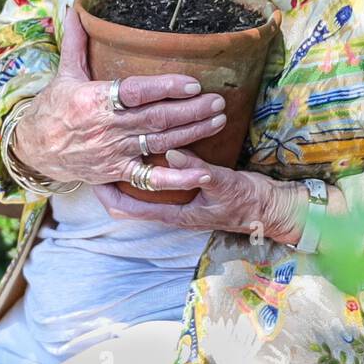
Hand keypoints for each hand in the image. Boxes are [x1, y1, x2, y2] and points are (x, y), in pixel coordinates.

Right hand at [11, 6, 226, 193]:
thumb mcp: (64, 72)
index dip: (165, 88)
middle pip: (155, 118)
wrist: (35, 149)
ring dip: (192, 133)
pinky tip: (199, 174)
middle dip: (191, 110)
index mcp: (94, 99)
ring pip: (159, 143)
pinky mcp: (116, 173)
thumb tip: (78, 6)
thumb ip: (76, 40)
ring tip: (218, 121)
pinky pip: (148, 180)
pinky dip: (175, 180)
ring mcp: (114, 153)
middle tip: (218, 101)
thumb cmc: (54, 106)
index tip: (192, 83)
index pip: (135, 92)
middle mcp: (106, 127)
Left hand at [90, 150, 309, 243]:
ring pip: (143, 190)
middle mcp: (172, 209)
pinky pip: (159, 182)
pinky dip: (147, 170)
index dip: (108, 195)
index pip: (131, 209)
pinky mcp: (189, 190)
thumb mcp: (224, 184)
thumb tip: (170, 154)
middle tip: (93, 157)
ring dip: (127, 175)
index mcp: (176, 214)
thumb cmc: (248, 201)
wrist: (271, 209)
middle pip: (130, 200)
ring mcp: (180, 201)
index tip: (91, 176)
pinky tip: (143, 150)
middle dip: (111, 182)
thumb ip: (197, 170)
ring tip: (110, 151)